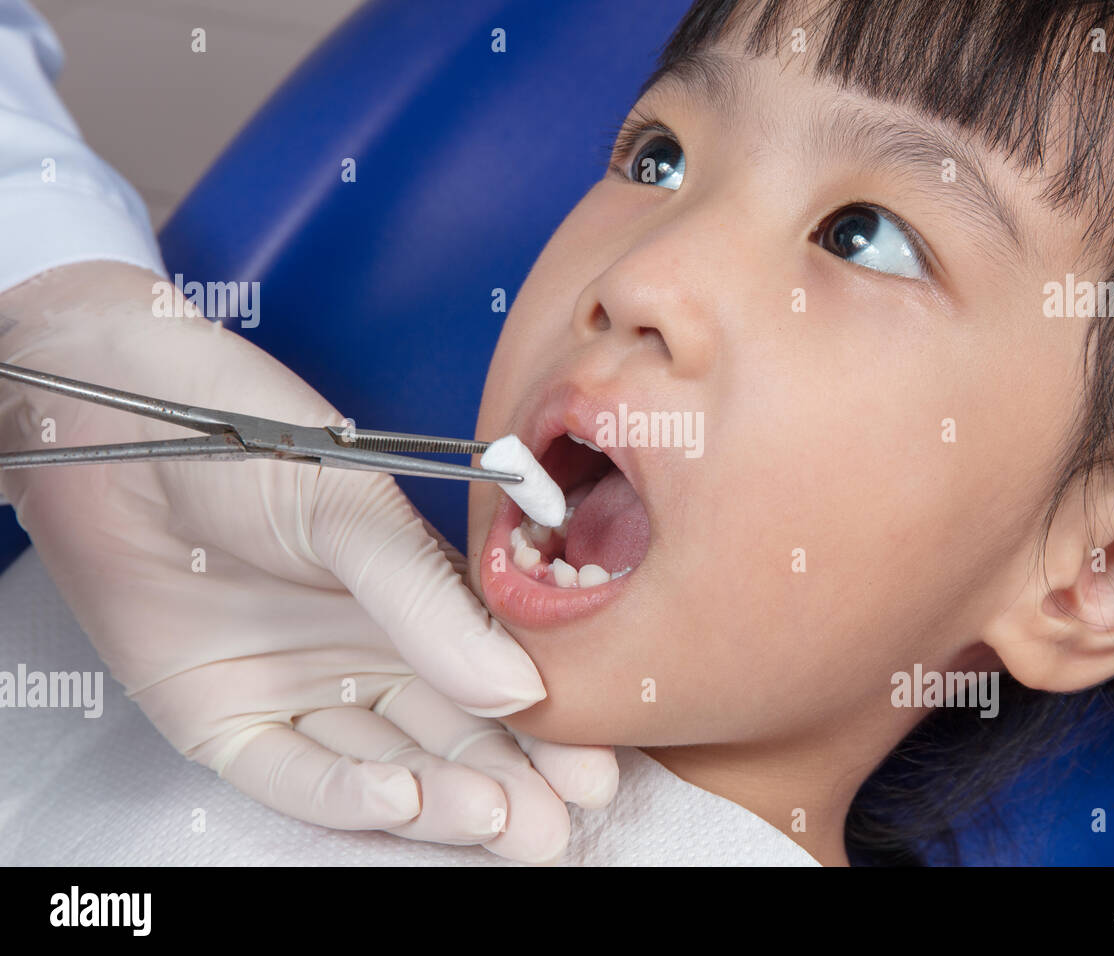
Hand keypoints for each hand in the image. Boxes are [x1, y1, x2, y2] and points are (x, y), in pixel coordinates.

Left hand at [0, 261, 616, 861]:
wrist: (111, 427)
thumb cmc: (243, 440)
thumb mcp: (349, 508)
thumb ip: (425, 599)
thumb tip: (517, 686)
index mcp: (415, 594)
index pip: (496, 673)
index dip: (546, 722)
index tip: (595, 762)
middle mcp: (365, 650)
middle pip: (452, 734)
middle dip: (511, 783)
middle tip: (556, 824)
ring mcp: (299, 689)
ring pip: (387, 764)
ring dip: (447, 800)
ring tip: (505, 825)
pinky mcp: (226, 720)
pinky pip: (293, 774)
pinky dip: (346, 795)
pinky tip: (403, 798)